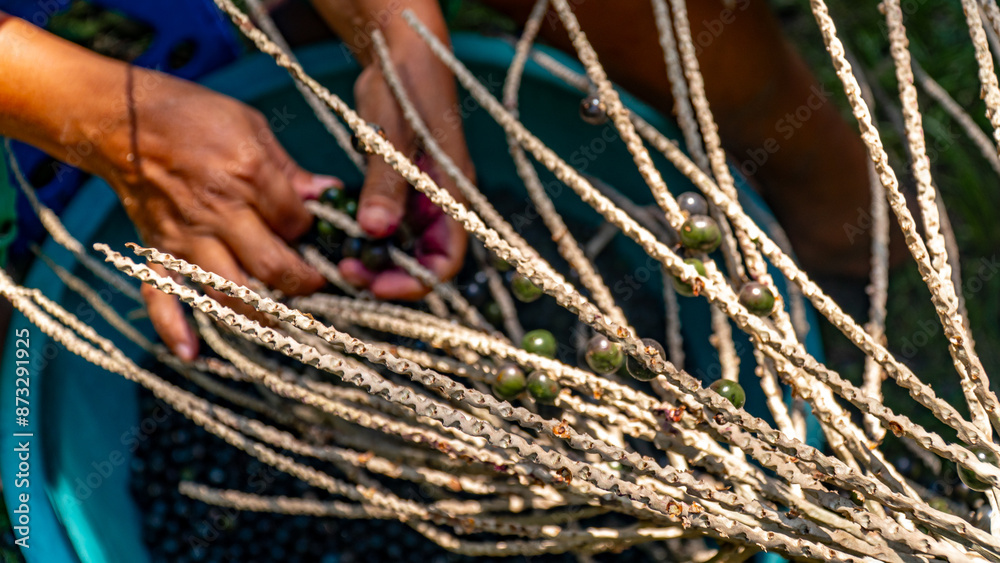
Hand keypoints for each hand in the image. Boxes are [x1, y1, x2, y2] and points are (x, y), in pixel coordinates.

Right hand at [94, 70, 330, 359]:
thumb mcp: (253, 127)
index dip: (316, 237)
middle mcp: (218, 213)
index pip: (297, 226)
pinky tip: (193, 353)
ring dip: (259, 315)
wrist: (124, 118)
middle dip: (303, 284)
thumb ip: (291, 170)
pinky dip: (174, 328)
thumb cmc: (194, 116)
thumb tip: (329, 195)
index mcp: (248, 176)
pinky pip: (161, 296)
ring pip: (229, 292)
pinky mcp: (156, 252)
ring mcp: (185, 238)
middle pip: (272, 267)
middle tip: (315, 286)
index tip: (321, 240)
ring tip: (283, 324)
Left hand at [312, 0, 471, 298]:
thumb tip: (376, 231)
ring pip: (401, 243)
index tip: (378, 284)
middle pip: (421, 257)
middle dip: (387, 272)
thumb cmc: (408, 84)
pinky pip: (384, 221)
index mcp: (452, 192)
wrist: (399, 48)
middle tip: (346, 270)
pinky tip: (337, 231)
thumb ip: (387, 184)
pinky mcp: (397, 183)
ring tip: (337, 255)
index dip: (416, 280)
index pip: (447, 256)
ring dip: (372, 255)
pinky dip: (363, 232)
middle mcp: (439, 199)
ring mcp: (419, 193)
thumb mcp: (396, 135)